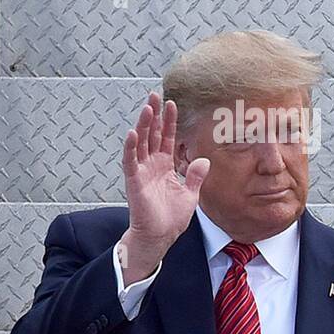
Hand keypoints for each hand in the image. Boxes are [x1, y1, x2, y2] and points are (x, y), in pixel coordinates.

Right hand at [119, 93, 209, 281]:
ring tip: (146, 107)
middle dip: (153, 115)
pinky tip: (133, 133)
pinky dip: (130, 148)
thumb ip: (196, 177)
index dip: (169, 121)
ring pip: (141, 143)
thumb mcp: (190, 196)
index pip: (167, 138)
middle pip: (152, 135)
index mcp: (165, 167)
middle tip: (153, 95)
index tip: (171, 103)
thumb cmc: (171, 221)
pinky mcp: (134, 182)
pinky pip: (130, 162)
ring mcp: (142, 173)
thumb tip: (203, 160)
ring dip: (143, 125)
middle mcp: (152, 166)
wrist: (159, 238)